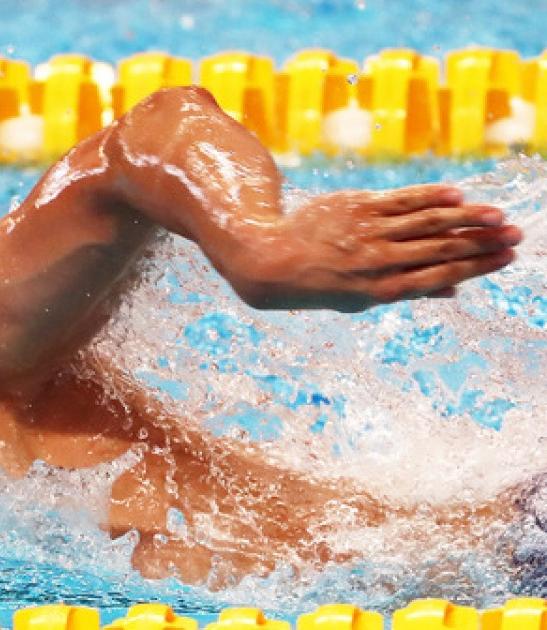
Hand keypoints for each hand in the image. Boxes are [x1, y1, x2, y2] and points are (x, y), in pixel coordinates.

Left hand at [218, 184, 522, 311]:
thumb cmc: (321, 282)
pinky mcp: (356, 207)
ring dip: (466, 217)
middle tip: (516, 236)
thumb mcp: (359, 299)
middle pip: (440, 249)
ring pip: (426, 222)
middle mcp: (377, 262)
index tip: (506, 258)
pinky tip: (457, 195)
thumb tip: (454, 292)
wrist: (270, 258)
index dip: (476, 266)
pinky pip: (400, 201)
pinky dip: (430, 197)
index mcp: (381, 290)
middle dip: (481, 242)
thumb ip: (407, 291)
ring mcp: (367, 232)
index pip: (440, 277)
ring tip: (497, 215)